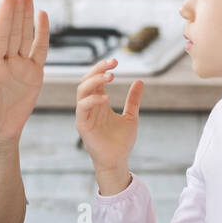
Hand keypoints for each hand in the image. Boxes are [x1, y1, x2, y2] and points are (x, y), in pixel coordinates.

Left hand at [0, 0, 48, 144]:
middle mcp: (5, 62)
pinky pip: (39, 50)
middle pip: (12, 31)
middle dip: (15, 10)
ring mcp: (20, 66)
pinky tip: (42, 16)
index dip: (4, 18)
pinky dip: (42, 34)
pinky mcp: (33, 74)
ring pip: (24, 36)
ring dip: (26, 15)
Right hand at [75, 57, 142, 193]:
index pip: (96, 80)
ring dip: (94, 81)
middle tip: (112, 64)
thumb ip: (133, 100)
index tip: (116, 61)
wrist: (117, 161)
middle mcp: (90, 106)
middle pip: (86, 81)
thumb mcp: (131, 116)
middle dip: (97, 70)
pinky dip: (92, 100)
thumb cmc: (121, 141)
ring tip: (110, 76)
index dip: (103, 68)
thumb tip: (140, 81)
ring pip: (81, 91)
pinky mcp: (82, 125)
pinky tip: (106, 97)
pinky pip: (82, 108)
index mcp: (99, 102)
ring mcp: (84, 115)